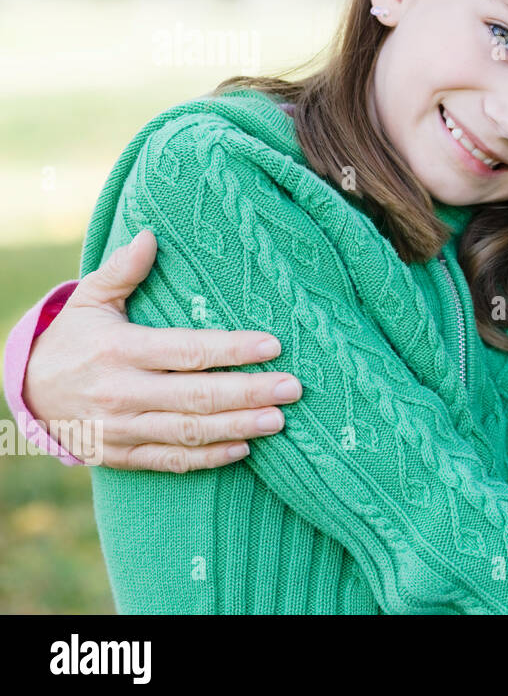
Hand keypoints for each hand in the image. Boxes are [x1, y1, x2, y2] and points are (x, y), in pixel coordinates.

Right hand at [23, 229, 301, 471]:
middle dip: (249, 392)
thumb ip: (121, 271)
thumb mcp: (89, 301)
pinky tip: (243, 449)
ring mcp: (121, 429)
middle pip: (196, 396)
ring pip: (188, 432)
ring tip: (278, 420)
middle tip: (292, 388)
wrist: (27, 394)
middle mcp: (121, 393)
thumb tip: (150, 235)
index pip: (186, 352)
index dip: (232, 349)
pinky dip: (207, 458)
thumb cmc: (72, 340)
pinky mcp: (121, 456)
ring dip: (237, 427)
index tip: (272, 345)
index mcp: (120, 351)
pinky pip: (169, 461)